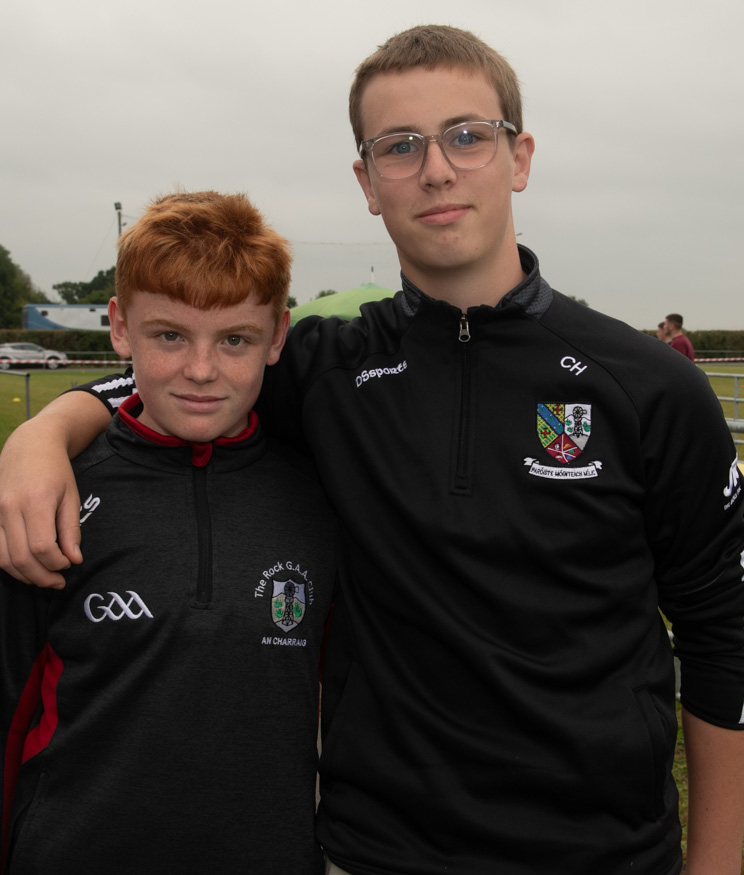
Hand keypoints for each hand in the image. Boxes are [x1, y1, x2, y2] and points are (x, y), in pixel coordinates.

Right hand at [0, 418, 82, 587]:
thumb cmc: (56, 471)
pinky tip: (24, 566)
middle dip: (41, 577)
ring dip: (23, 575)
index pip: (43, 547)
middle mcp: (9, 507)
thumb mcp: (71, 497)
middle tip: (58, 582)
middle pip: (21, 558)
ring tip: (43, 577)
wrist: (30, 445)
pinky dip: (7, 564)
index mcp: (35, 501)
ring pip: (1, 558)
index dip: (56, 563)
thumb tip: (74, 560)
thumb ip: (71, 530)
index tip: (69, 564)